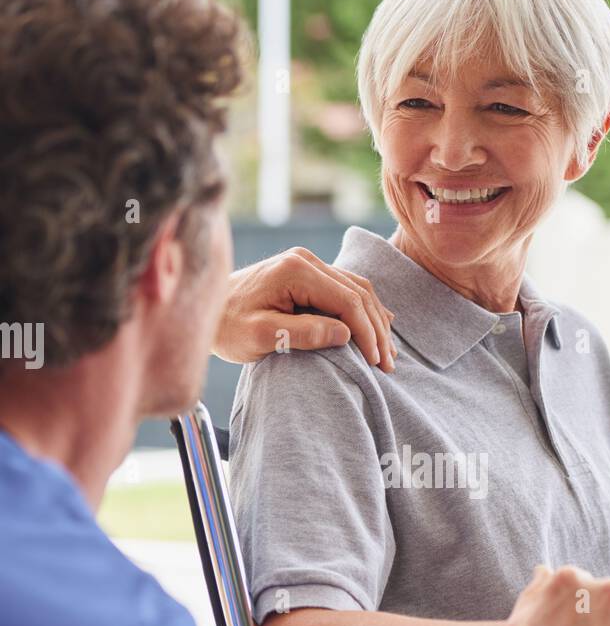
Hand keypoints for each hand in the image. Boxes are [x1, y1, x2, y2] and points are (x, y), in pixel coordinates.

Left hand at [213, 246, 396, 369]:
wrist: (206, 310)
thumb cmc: (227, 326)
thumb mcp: (260, 336)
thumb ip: (303, 333)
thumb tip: (345, 334)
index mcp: (296, 271)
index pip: (348, 300)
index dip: (367, 333)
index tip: (376, 362)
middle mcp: (306, 260)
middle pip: (359, 293)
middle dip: (377, 330)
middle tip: (388, 364)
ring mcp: (308, 264)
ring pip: (358, 289)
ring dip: (375, 321)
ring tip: (386, 353)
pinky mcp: (307, 274)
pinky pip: (346, 289)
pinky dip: (364, 310)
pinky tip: (379, 327)